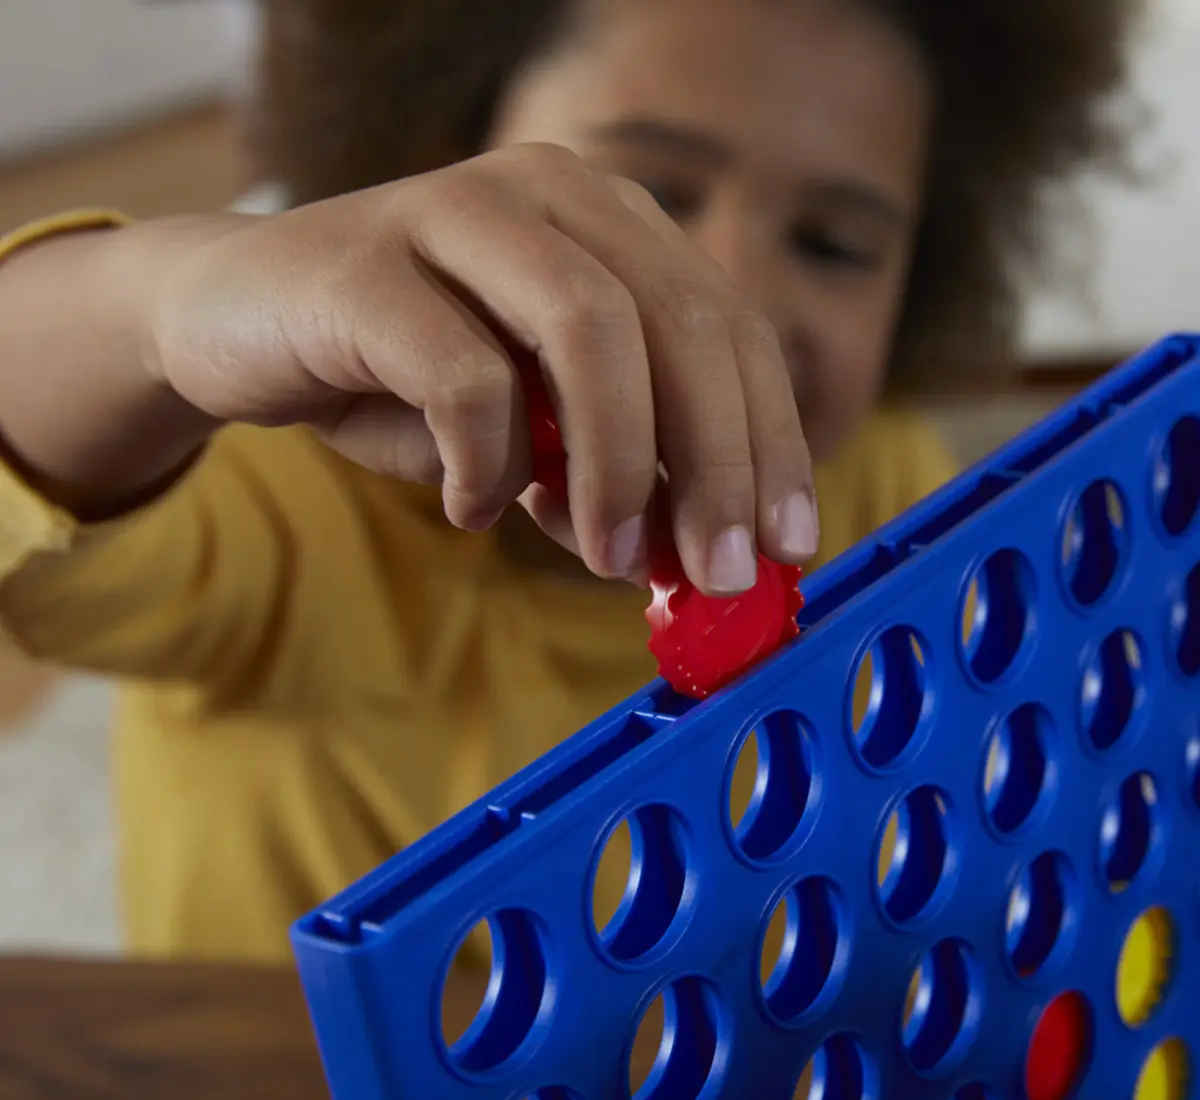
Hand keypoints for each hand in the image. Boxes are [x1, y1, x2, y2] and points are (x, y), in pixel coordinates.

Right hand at [150, 143, 817, 594]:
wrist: (237, 321)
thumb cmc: (402, 376)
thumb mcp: (531, 432)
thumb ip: (609, 473)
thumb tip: (692, 556)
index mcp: (609, 220)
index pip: (729, 326)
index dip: (772, 439)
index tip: (788, 544)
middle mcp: (547, 192)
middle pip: (680, 321)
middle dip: (717, 464)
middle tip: (721, 573)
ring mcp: (454, 211)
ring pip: (588, 327)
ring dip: (616, 466)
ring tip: (606, 555)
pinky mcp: (364, 266)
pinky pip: (465, 377)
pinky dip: (486, 463)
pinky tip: (471, 507)